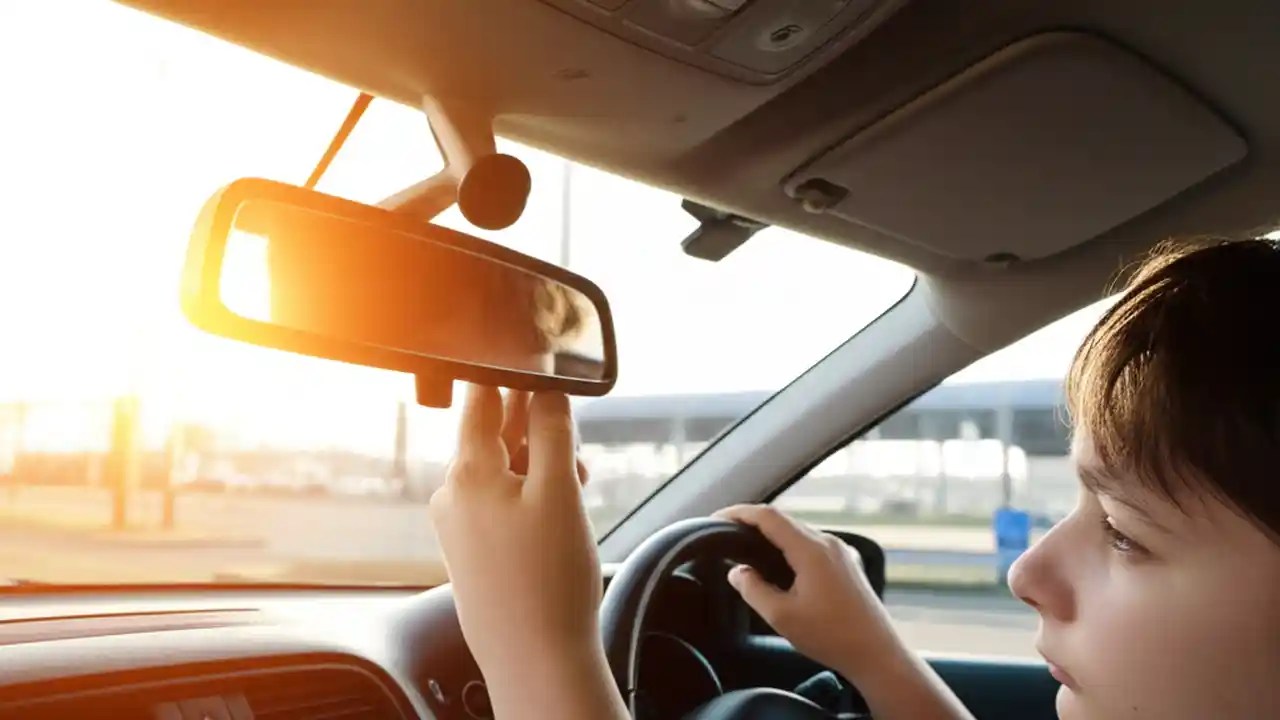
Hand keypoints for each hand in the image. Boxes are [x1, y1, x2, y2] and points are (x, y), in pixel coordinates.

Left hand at [431, 385, 625, 719]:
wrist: (535, 658)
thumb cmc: (548, 581)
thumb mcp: (559, 491)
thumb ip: (551, 429)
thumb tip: (544, 385)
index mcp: (466, 471)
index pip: (481, 397)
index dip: (516, 378)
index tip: (547, 374)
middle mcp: (453, 493)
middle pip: (494, 433)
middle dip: (538, 430)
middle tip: (576, 450)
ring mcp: (459, 522)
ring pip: (502, 467)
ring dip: (540, 463)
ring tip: (576, 486)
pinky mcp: (472, 548)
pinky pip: (500, 500)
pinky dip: (531, 494)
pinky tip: (559, 511)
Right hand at [714, 504, 898, 682]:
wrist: (877, 654)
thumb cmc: (832, 637)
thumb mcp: (781, 616)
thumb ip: (753, 589)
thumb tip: (738, 572)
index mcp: (811, 550)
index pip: (769, 516)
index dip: (739, 512)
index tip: (717, 518)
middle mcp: (828, 543)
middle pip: (784, 521)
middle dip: (753, 523)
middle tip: (728, 534)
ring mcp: (841, 553)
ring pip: (799, 533)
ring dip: (773, 535)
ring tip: (749, 548)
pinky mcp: (847, 565)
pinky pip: (813, 545)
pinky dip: (790, 547)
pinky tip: (780, 566)